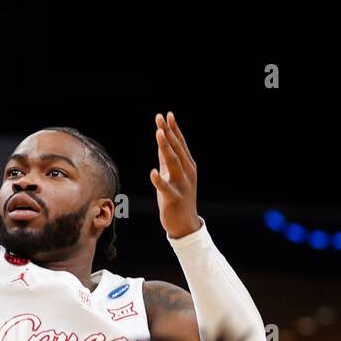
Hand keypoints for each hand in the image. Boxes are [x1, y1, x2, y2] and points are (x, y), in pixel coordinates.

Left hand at [149, 111, 200, 238]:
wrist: (185, 225)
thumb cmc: (177, 199)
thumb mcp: (172, 176)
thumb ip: (167, 160)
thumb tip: (161, 142)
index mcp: (187, 166)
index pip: (179, 144)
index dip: (173, 129)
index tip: (167, 115)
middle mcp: (187, 173)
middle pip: (177, 149)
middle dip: (168, 133)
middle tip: (160, 118)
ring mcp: (182, 185)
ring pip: (173, 164)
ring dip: (166, 148)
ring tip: (159, 134)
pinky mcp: (173, 199)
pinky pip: (166, 188)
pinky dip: (159, 180)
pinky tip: (153, 172)